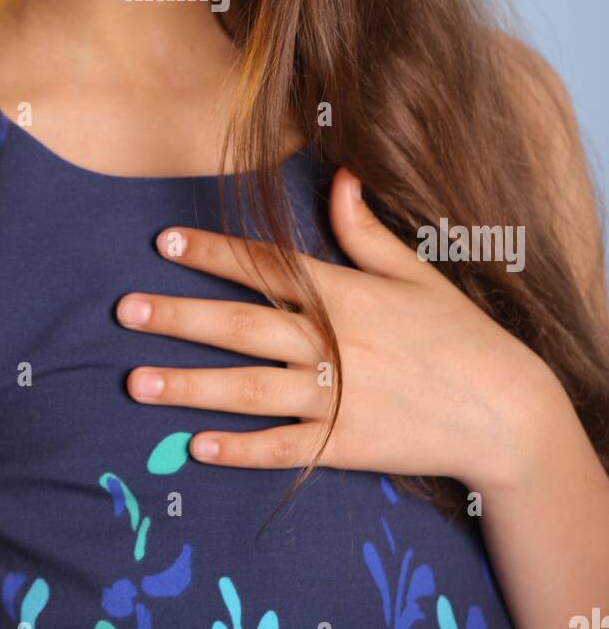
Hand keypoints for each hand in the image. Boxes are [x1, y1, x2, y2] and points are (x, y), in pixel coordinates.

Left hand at [116, 168, 554, 490]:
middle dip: (180, 317)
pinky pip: (281, 449)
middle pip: (242, 327)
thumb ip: (367, 230)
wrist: (503, 411)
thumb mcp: (416, 273)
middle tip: (125, 311)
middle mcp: (331, 344)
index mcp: (344, 295)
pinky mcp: (343, 445)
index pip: (266, 268)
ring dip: (190, 387)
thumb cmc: (457, 334)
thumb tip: (339, 178)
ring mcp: (335, 398)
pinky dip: (239, 450)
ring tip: (136, 382)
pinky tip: (196, 448)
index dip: (213, 253)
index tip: (165, 242)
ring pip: (248, 390)